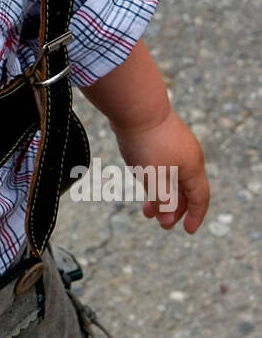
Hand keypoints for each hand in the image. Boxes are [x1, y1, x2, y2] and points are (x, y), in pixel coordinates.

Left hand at [113, 108, 209, 234]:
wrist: (137, 107)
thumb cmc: (147, 143)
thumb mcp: (155, 178)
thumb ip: (163, 200)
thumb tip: (167, 220)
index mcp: (192, 167)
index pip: (200, 197)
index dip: (195, 216)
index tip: (187, 230)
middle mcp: (188, 157)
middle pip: (186, 190)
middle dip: (174, 209)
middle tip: (161, 224)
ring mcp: (175, 146)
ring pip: (172, 178)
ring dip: (161, 196)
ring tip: (147, 211)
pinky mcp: (161, 139)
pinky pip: (163, 166)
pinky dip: (156, 180)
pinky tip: (143, 184)